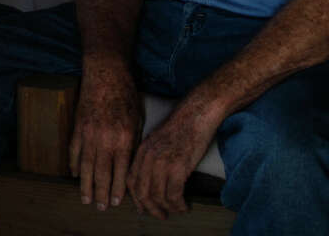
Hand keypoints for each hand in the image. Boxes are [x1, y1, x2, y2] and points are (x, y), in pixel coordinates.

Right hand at [67, 57, 142, 211]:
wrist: (105, 73)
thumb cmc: (125, 94)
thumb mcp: (136, 119)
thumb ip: (132, 143)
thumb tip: (128, 164)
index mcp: (123, 138)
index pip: (120, 171)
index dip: (118, 189)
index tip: (117, 202)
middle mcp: (105, 139)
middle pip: (101, 173)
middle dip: (101, 193)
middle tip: (100, 208)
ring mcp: (88, 133)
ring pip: (85, 166)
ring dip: (85, 185)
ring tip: (85, 199)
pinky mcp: (77, 126)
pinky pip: (73, 150)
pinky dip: (73, 163)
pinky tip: (74, 174)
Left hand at [125, 102, 216, 218]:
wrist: (197, 113)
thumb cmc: (183, 126)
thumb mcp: (159, 139)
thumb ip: (152, 157)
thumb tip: (153, 179)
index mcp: (142, 150)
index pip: (131, 180)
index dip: (137, 198)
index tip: (144, 208)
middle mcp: (148, 157)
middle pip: (141, 192)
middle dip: (150, 209)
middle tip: (161, 216)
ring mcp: (162, 162)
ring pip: (157, 197)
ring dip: (167, 209)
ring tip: (176, 211)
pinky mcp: (178, 166)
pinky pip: (174, 195)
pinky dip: (179, 205)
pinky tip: (184, 207)